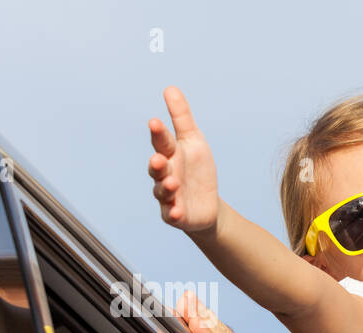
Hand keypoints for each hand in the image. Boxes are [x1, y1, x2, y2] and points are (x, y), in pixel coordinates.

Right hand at [148, 86, 219, 232]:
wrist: (207, 205)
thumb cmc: (197, 170)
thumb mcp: (194, 141)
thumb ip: (181, 118)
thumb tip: (170, 88)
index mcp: (169, 154)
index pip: (162, 141)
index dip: (158, 133)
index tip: (155, 121)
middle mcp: (164, 174)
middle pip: (157, 167)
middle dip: (157, 164)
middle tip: (159, 159)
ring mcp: (167, 195)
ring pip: (162, 190)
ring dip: (166, 186)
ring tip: (173, 182)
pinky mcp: (175, 215)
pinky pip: (172, 214)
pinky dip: (174, 212)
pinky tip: (177, 211)